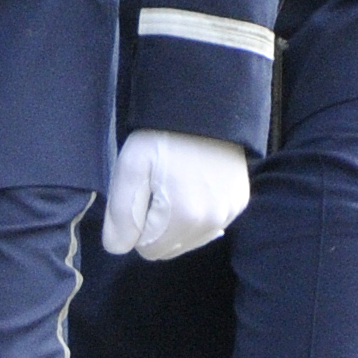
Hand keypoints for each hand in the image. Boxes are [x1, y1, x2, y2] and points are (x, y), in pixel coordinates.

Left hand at [104, 130, 249, 260]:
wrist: (203, 107)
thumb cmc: (161, 137)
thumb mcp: (130, 169)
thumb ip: (120, 216)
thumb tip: (117, 248)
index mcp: (183, 219)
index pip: (148, 250)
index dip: (137, 227)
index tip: (142, 194)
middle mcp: (212, 224)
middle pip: (171, 248)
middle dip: (157, 228)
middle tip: (157, 188)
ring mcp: (230, 213)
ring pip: (191, 239)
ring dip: (178, 223)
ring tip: (175, 186)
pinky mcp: (240, 202)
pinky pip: (211, 225)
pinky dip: (199, 214)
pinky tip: (194, 186)